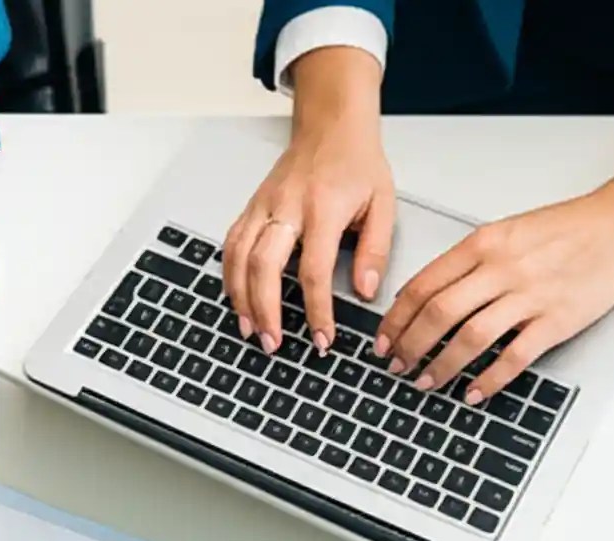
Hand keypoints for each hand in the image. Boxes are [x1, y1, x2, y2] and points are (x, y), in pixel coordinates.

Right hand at [223, 47, 390, 354]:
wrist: (331, 124)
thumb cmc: (356, 163)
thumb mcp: (383, 203)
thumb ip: (374, 250)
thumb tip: (364, 291)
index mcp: (324, 207)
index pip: (314, 269)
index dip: (316, 309)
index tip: (322, 338)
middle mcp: (287, 206)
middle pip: (264, 266)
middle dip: (266, 309)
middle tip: (273, 342)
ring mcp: (264, 205)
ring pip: (239, 256)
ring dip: (241, 298)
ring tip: (250, 329)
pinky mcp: (252, 205)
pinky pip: (231, 243)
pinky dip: (229, 274)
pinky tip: (236, 297)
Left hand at [375, 149, 613, 402]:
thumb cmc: (563, 230)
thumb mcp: (504, 232)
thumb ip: (467, 262)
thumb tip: (425, 295)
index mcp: (482, 244)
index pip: (423, 285)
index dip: (396, 318)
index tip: (383, 339)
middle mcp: (501, 268)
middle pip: (438, 314)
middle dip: (410, 345)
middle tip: (396, 365)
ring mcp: (529, 296)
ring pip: (470, 338)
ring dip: (442, 366)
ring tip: (426, 382)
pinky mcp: (556, 321)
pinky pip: (513, 357)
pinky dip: (488, 380)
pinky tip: (473, 392)